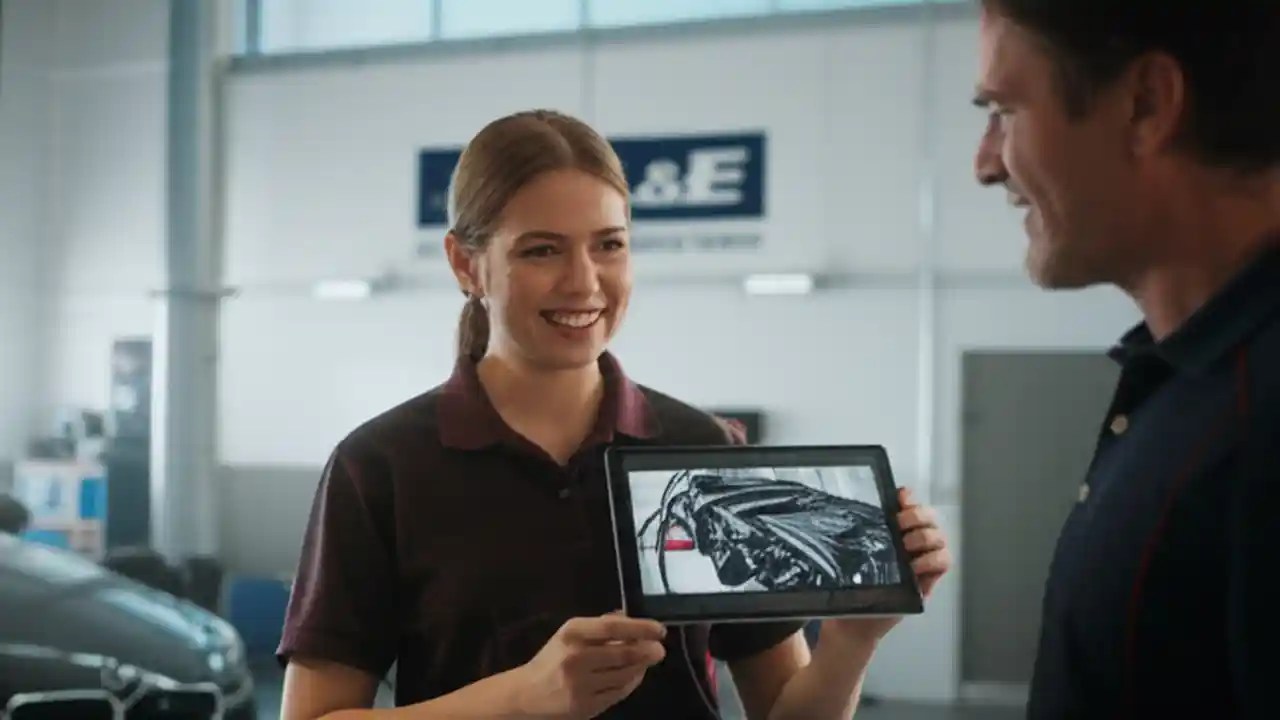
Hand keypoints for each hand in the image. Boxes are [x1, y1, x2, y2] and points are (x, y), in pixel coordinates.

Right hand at [505, 613, 667, 719]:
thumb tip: (630, 618)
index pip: (614, 627)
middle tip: (659, 649)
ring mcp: (582, 685)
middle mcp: (577, 658)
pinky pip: (619, 693)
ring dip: (641, 668)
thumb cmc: (552, 659)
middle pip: (624, 654)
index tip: (659, 630)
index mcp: (572, 634)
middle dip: (648, 651)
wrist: (526, 695)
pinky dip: (631, 683)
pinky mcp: (586, 706)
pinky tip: (634, 676)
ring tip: (646, 661)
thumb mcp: (569, 634)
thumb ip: (600, 626)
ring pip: (625, 675)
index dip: (641, 627)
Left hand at [821, 488, 951, 645]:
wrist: (852, 624)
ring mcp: (921, 562)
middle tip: (900, 524)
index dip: (909, 498)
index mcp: (893, 533)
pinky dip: (932, 559)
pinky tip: (914, 566)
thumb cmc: (852, 589)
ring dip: (925, 537)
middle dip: (918, 515)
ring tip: (906, 546)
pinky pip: (944, 562)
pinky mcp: (927, 582)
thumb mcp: (850, 557)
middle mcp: (910, 545)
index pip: (911, 505)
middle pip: (930, 518)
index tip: (900, 497)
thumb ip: (855, 536)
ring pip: (940, 537)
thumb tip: (844, 511)